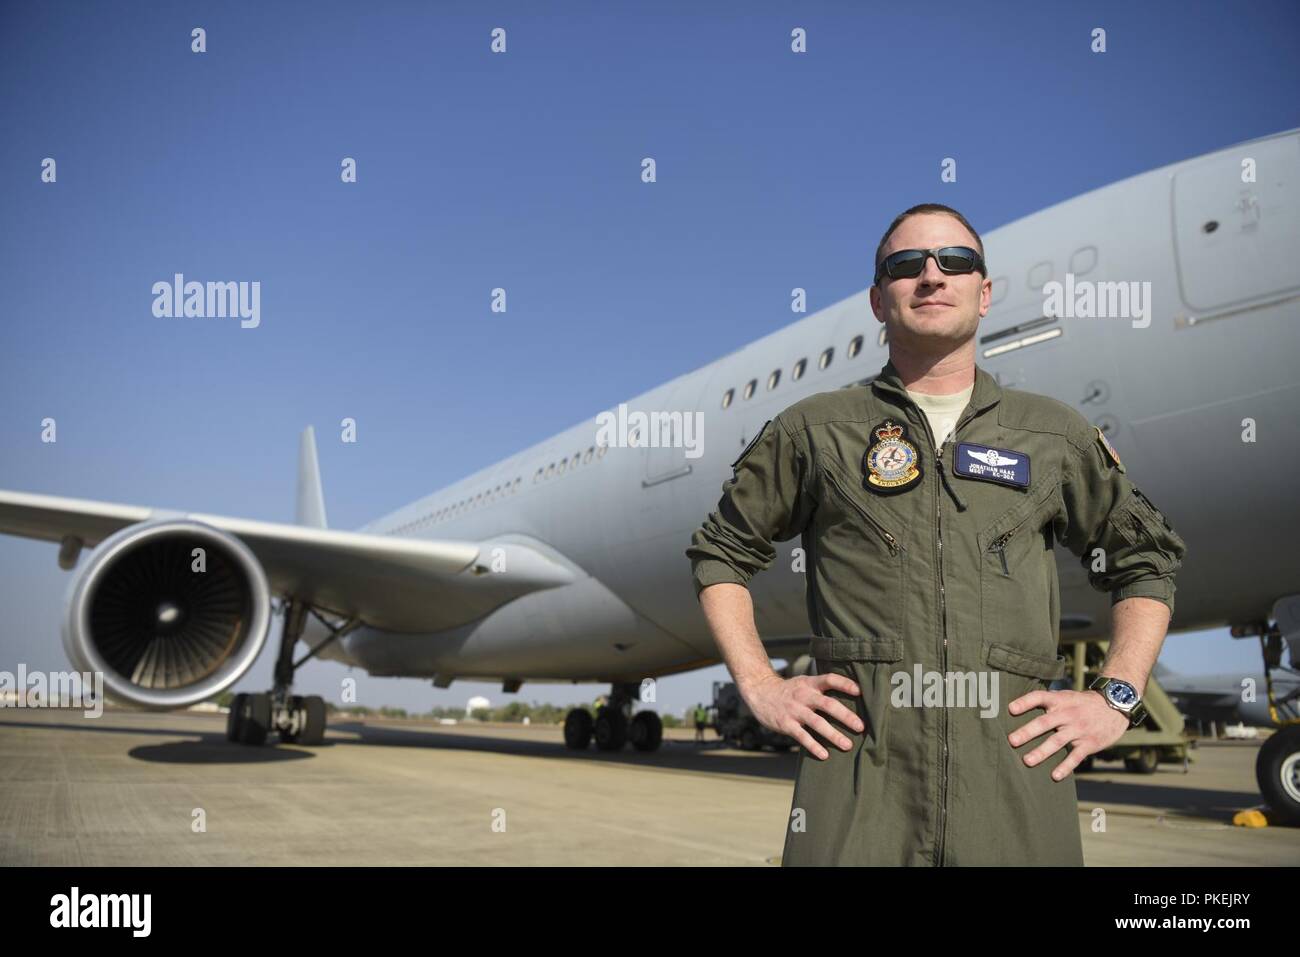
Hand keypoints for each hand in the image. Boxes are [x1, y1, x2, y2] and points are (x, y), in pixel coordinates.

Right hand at [741, 672, 864, 759]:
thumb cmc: (788, 690)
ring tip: (848, 745)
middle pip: (827, 704)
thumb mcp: (804, 682)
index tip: (859, 691)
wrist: (759, 691)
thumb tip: (850, 696)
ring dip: (833, 734)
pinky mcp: (786, 724)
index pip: (829, 679)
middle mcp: (803, 695)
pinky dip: (813, 746)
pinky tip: (824, 754)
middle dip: (845, 715)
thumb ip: (821, 688)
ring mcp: (794, 710)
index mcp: (810, 684)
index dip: (844, 684)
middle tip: (860, 727)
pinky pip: (802, 736)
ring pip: (817, 722)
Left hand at [1007, 689, 1130, 779]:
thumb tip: (1017, 708)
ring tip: (1027, 761)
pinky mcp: (1089, 743)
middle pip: (1045, 722)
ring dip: (1042, 752)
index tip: (1010, 709)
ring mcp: (1079, 729)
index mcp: (1060, 700)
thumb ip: (1047, 702)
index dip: (1025, 702)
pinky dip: (1066, 766)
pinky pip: (1076, 756)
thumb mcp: (1066, 696)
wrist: (1115, 706)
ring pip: (1057, 741)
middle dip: (1027, 732)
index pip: (1040, 697)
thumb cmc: (1082, 703)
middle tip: (1011, 740)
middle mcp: (1068, 714)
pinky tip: (1055, 776)